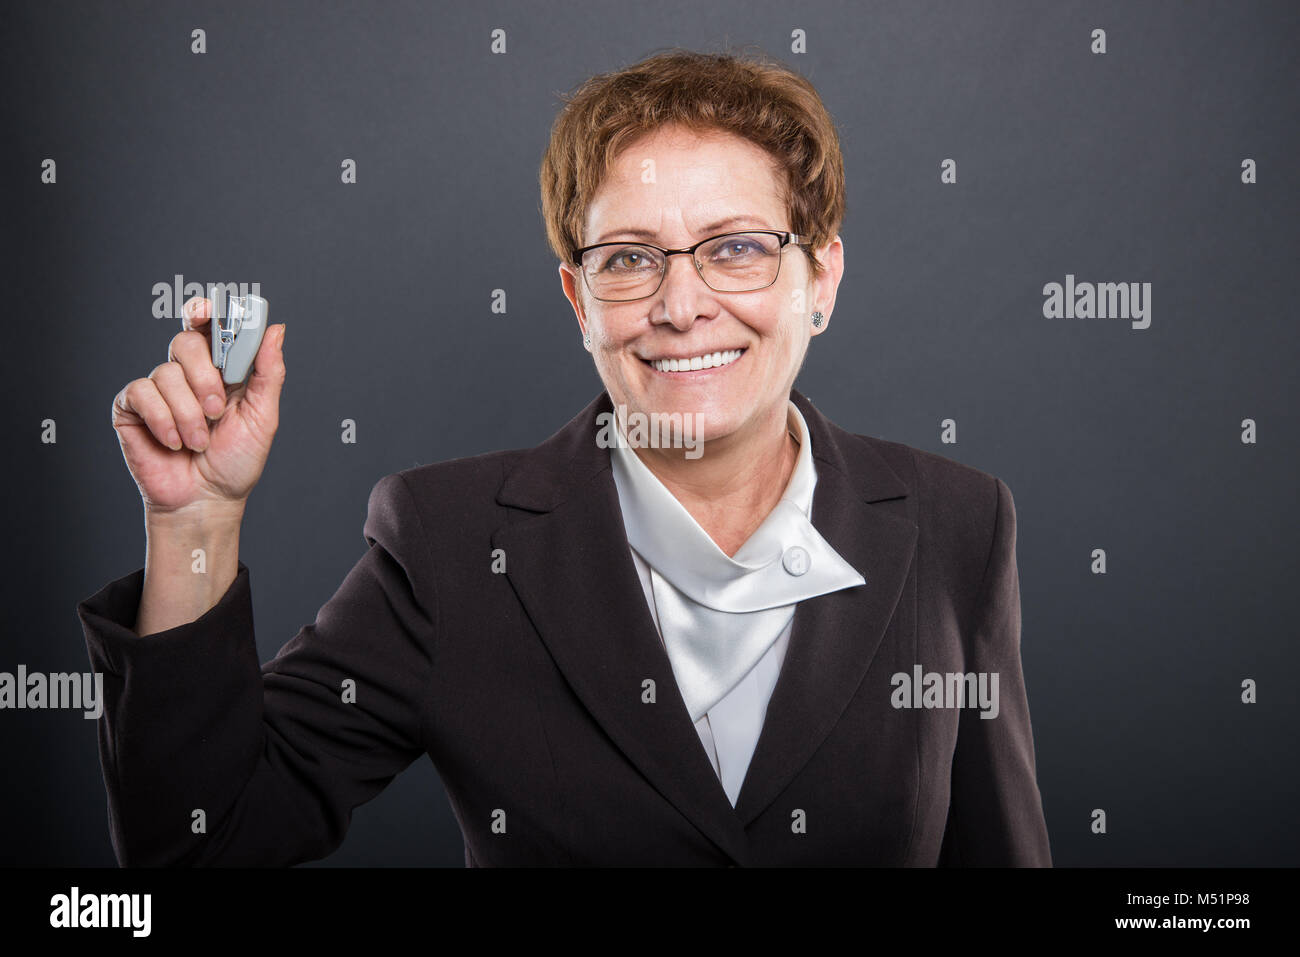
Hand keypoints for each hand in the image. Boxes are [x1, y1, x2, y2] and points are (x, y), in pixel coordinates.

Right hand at [111, 296, 286, 515]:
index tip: (210, 310)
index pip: (209, 326)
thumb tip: (275, 329)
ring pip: (167, 372)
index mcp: (221, 370)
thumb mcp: (262, 416)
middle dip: (204, 377)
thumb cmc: (236, 462)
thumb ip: (268, 372)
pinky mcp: (133, 407)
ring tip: (198, 442)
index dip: (206, 311)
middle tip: (216, 411)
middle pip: (186, 341)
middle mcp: (188, 374)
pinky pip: (142, 393)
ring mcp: (159, 389)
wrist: (207, 501)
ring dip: (188, 413)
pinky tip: (175, 442)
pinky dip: (164, 420)